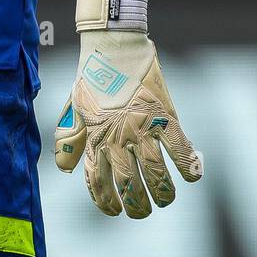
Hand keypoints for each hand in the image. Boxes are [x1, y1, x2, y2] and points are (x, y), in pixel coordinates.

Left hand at [53, 28, 201, 217]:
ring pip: (156, 175)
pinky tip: (191, 175)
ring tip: (166, 198)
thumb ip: (69, 139)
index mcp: (94, 138)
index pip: (97, 182)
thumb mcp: (74, 107)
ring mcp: (141, 128)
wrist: (114, 45)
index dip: (106, 202)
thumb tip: (65, 170)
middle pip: (129, 186)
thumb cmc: (92, 76)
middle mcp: (116, 138)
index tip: (116, 212)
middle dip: (138, 206)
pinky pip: (180, 151)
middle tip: (145, 210)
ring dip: (164, 193)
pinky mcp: (163, 116)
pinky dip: (189, 167)